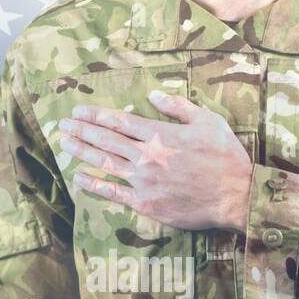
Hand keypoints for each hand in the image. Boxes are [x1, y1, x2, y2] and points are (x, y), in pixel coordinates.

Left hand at [58, 90, 252, 232]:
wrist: (235, 196)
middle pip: (106, 141)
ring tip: (65, 145)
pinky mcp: (146, 204)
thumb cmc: (225, 158)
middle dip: (82, 131)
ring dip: (82, 153)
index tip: (78, 111)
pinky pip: (113, 193)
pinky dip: (94, 185)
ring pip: (105, 164)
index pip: (118, 122)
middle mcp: (146, 156)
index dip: (95, 115)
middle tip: (63, 126)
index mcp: (160, 134)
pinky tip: (79, 178)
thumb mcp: (208, 121)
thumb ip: (178, 107)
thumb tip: (153, 94)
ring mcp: (143, 182)